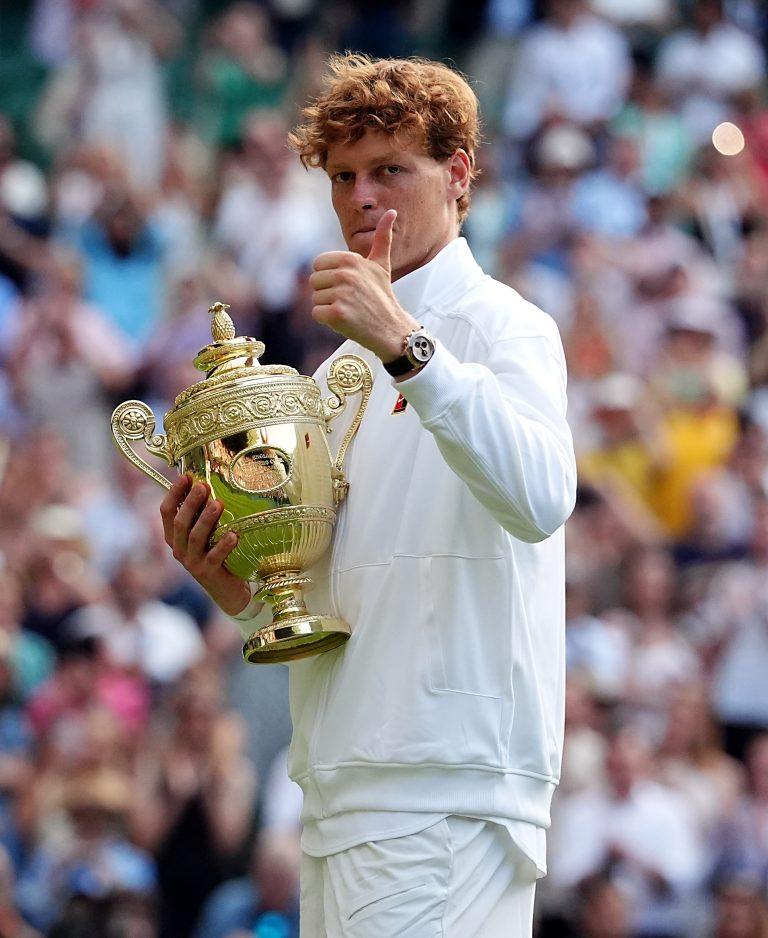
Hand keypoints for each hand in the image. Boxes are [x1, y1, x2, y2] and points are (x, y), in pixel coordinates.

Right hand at [160, 475, 251, 615]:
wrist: (227, 590)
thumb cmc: (216, 553)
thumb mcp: (205, 533)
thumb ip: (201, 514)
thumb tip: (207, 481)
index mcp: (174, 537)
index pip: (166, 512)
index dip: (174, 494)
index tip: (186, 476)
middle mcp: (178, 549)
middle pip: (180, 523)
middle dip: (191, 503)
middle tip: (203, 486)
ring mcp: (192, 562)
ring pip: (195, 538)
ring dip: (206, 519)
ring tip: (218, 504)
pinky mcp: (208, 573)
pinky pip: (214, 557)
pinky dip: (223, 545)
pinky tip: (233, 535)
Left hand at [309, 209, 418, 360]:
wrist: (390, 328)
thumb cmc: (382, 296)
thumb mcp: (381, 264)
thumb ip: (382, 238)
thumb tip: (392, 212)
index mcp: (350, 259)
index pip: (318, 265)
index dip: (329, 277)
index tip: (347, 285)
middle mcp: (345, 274)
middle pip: (314, 282)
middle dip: (327, 293)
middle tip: (348, 300)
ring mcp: (341, 294)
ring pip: (315, 299)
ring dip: (327, 307)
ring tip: (348, 309)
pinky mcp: (337, 314)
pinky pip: (316, 314)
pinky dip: (327, 320)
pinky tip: (344, 320)